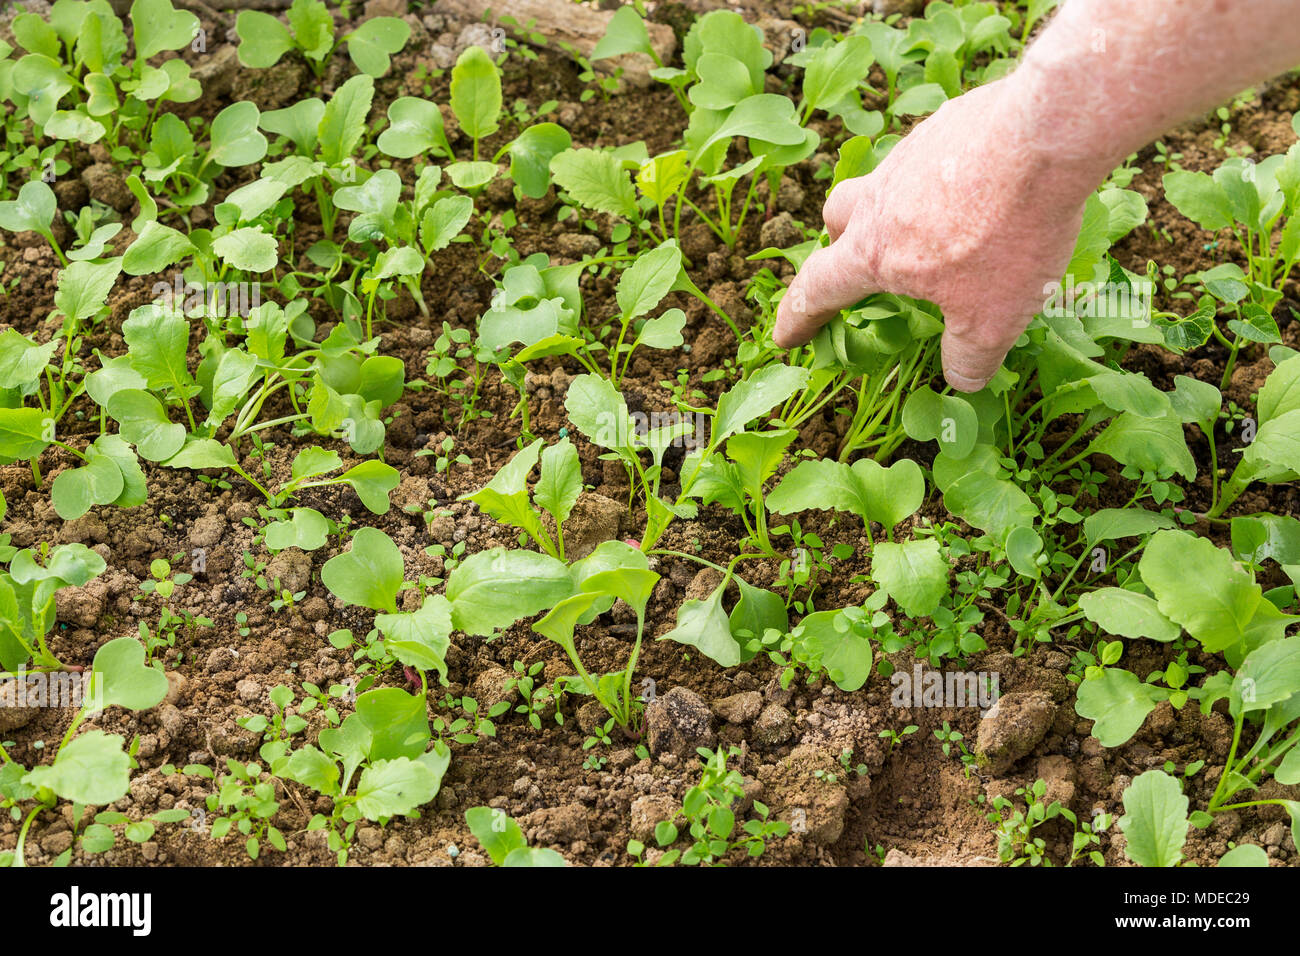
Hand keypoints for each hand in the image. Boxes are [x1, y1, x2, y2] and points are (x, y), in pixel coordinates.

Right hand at [774, 80, 1096, 391]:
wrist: (1048, 135)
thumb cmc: (1009, 235)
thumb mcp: (992, 320)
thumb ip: (968, 357)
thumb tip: (960, 380)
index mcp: (874, 251)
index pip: (818, 289)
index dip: (798, 317)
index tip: (785, 335)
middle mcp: (880, 198)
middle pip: (837, 218)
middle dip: (838, 245)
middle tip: (861, 266)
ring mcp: (912, 154)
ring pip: (883, 184)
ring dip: (894, 210)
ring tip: (934, 230)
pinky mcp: (949, 125)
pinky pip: (930, 158)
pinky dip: (942, 181)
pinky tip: (984, 192)